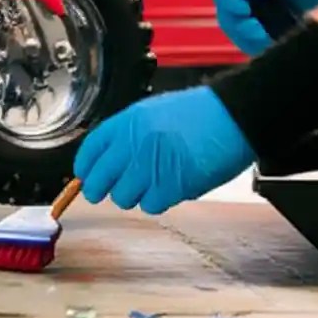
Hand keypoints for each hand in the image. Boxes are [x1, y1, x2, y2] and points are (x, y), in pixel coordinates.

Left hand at [72, 86, 255, 213]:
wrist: (233, 115)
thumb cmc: (198, 113)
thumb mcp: (152, 112)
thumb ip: (128, 135)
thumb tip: (107, 161)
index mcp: (126, 123)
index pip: (90, 151)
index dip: (85, 168)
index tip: (85, 176)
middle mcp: (133, 145)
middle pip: (99, 180)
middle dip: (99, 190)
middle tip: (107, 191)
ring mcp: (150, 167)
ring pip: (122, 197)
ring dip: (133, 195)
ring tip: (150, 184)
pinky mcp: (171, 186)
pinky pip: (150, 205)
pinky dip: (157, 201)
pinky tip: (168, 189)